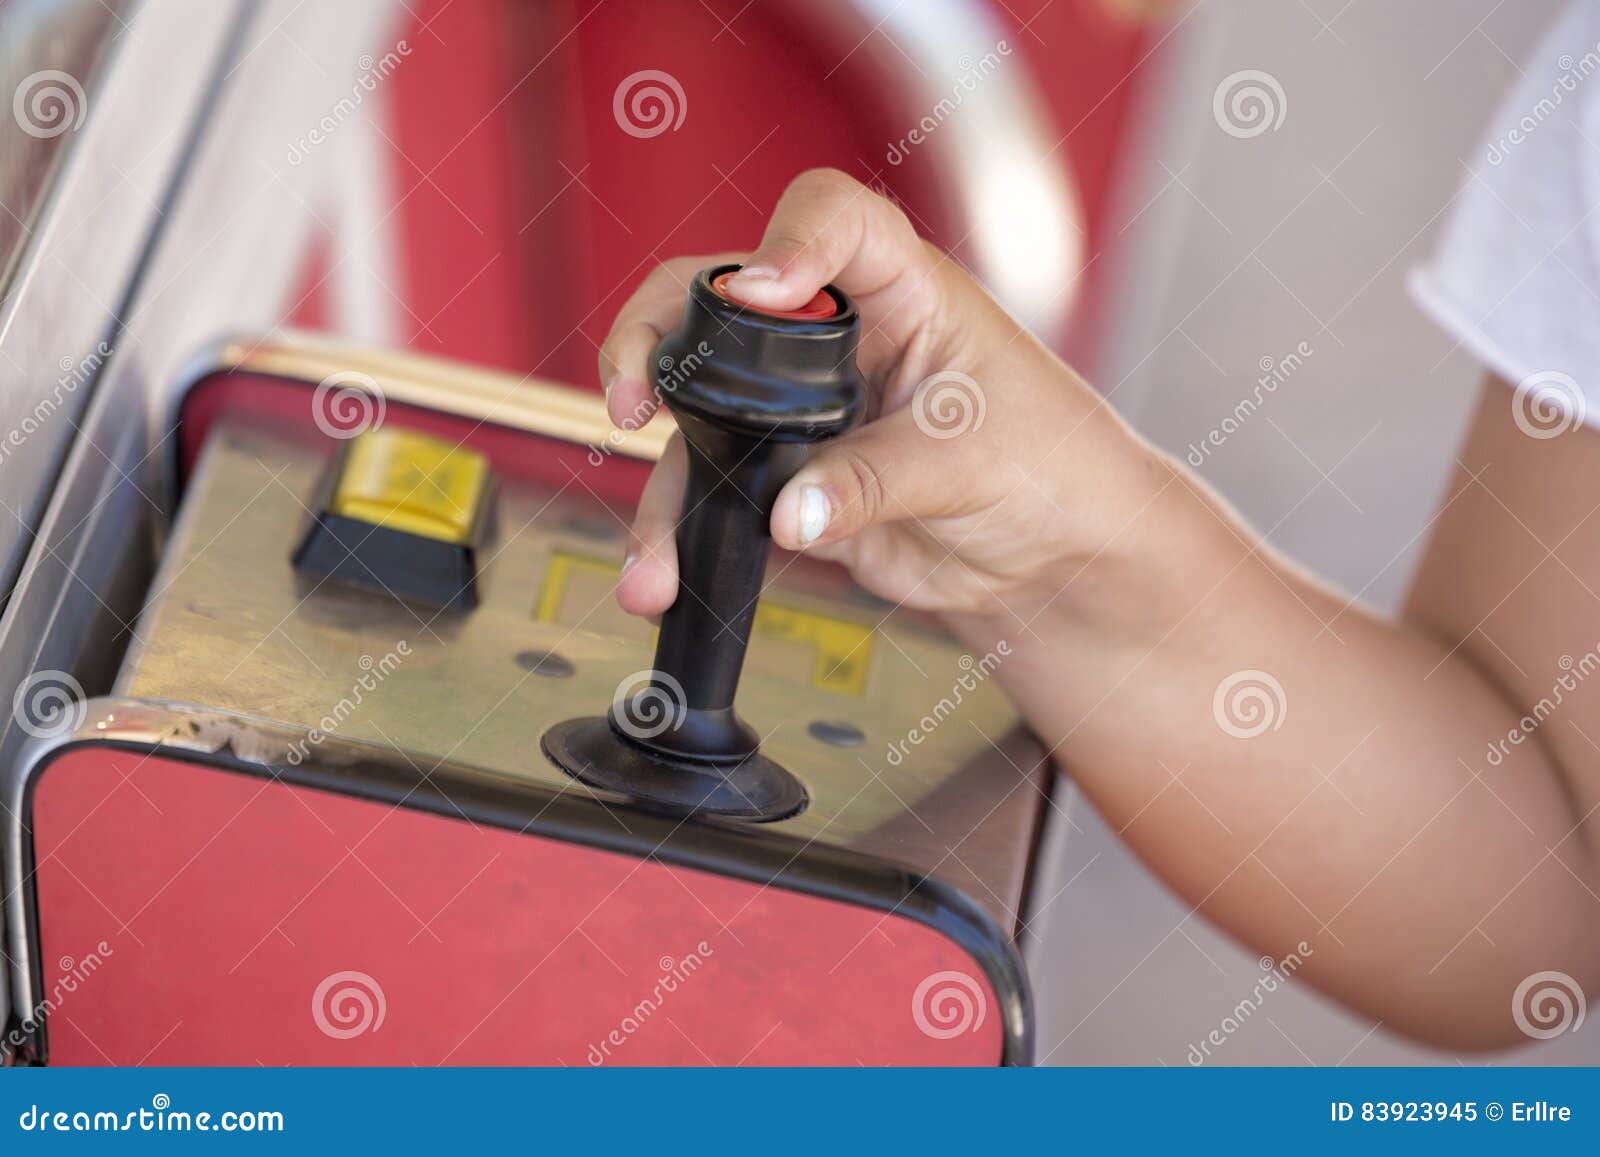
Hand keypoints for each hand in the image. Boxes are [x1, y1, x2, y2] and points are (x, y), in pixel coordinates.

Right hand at [598, 168, 1159, 626]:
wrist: (1046, 558)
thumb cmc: (1046, 470)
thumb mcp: (969, 464)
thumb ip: (875, 483)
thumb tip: (790, 512)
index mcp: (902, 290)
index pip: (834, 221)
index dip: (788, 243)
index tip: (760, 293)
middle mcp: (837, 336)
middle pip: (716, 301)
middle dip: (655, 340)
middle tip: (638, 398)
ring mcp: (800, 406)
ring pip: (697, 415)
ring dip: (662, 485)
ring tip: (653, 555)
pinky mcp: (783, 475)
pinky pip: (711, 493)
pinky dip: (679, 535)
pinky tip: (663, 574)